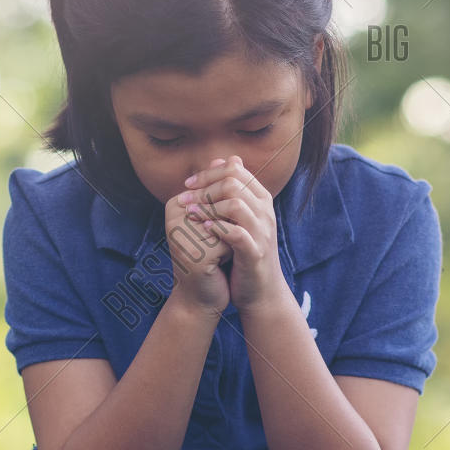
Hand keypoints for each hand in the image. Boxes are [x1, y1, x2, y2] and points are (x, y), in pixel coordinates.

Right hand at [164, 176, 230, 314]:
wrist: (202, 296)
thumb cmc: (210, 256)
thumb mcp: (216, 219)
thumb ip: (223, 189)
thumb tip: (234, 157)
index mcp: (175, 205)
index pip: (214, 192)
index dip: (228, 209)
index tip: (218, 229)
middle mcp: (174, 218)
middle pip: (222, 206)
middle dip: (231, 223)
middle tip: (222, 242)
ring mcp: (183, 237)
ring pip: (226, 223)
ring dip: (231, 239)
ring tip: (221, 253)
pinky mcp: (195, 255)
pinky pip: (228, 243)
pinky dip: (231, 254)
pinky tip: (221, 265)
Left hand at [179, 155, 290, 314]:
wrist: (261, 290)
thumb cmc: (245, 252)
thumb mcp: (240, 217)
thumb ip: (231, 191)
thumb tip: (221, 159)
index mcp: (261, 200)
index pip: (236, 170)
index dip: (209, 173)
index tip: (188, 184)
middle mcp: (265, 212)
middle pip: (234, 182)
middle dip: (204, 188)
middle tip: (184, 199)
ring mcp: (262, 232)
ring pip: (235, 204)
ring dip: (207, 207)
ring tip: (190, 213)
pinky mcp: (255, 253)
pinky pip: (236, 233)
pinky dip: (216, 229)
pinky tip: (202, 229)